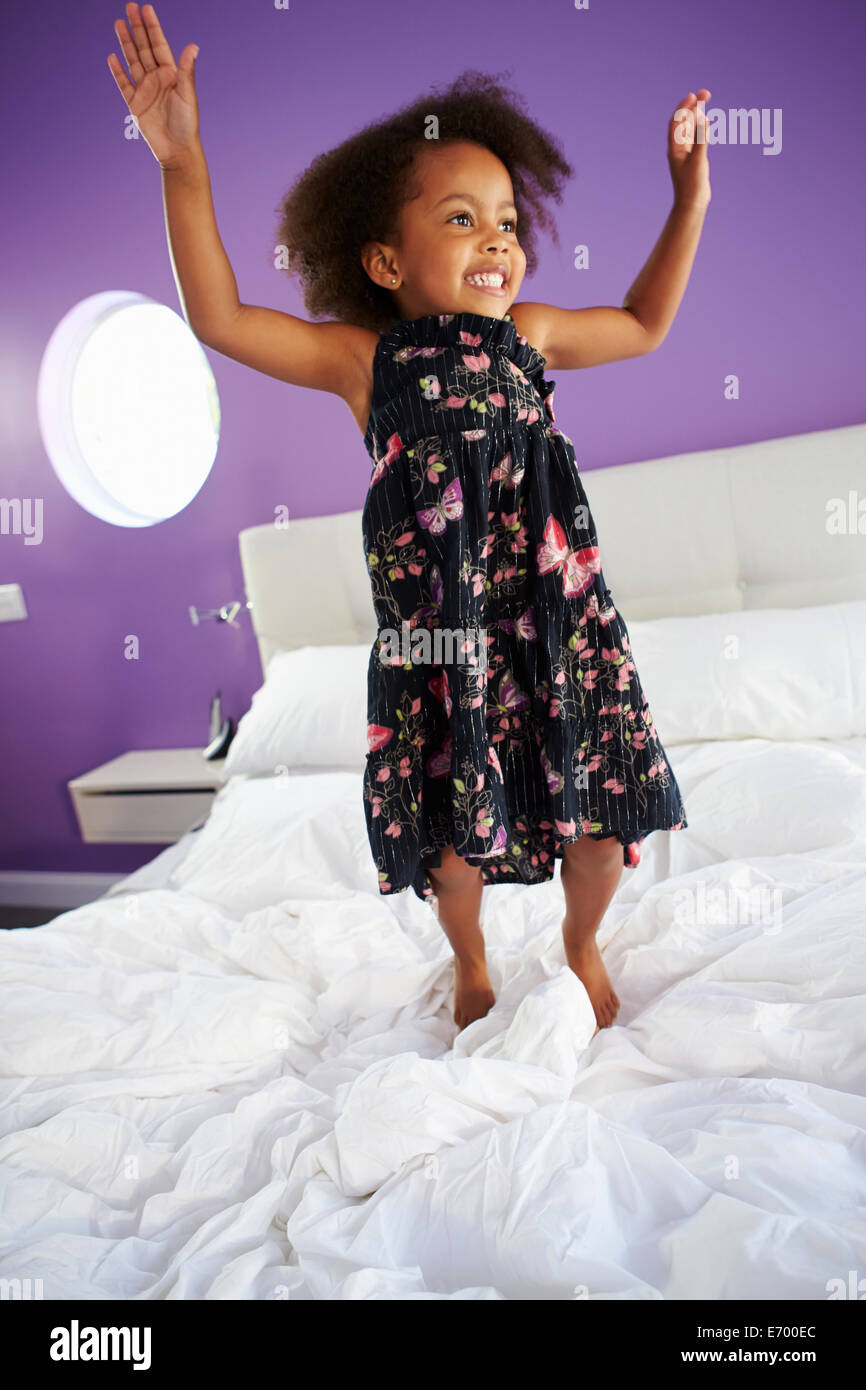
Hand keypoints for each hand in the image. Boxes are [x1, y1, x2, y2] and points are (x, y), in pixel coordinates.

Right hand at [107, 3, 200, 169]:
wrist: (177, 150)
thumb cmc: (187, 124)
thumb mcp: (187, 95)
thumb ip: (186, 70)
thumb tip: (193, 46)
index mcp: (171, 74)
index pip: (159, 45)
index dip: (152, 27)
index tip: (146, 8)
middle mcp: (157, 79)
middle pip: (144, 48)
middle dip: (137, 28)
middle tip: (130, 6)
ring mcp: (145, 90)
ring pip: (133, 61)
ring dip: (126, 43)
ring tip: (118, 23)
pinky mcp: (135, 103)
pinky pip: (124, 83)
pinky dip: (118, 71)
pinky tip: (112, 56)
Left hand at [668, 90, 711, 208]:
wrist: (692, 204)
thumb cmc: (692, 185)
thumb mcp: (698, 160)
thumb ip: (701, 139)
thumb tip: (704, 119)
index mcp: (675, 148)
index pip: (676, 123)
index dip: (683, 108)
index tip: (693, 96)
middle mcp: (679, 148)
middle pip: (684, 122)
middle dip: (693, 107)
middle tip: (706, 93)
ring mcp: (686, 153)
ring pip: (691, 128)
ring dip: (697, 114)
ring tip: (706, 100)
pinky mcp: (694, 158)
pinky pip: (697, 138)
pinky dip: (702, 127)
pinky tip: (708, 120)